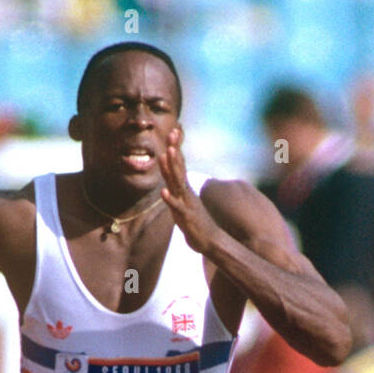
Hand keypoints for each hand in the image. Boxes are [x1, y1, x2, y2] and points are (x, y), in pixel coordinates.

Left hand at [158, 129, 220, 254]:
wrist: (210, 240)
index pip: (180, 165)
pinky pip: (177, 207)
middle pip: (179, 168)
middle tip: (172, 133)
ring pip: (178, 183)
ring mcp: (187, 203)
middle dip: (174, 151)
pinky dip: (170, 199)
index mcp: (185, 189)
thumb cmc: (195, 222)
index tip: (173, 131)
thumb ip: (177, 187)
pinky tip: (163, 192)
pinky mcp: (187, 217)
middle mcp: (186, 193)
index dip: (175, 149)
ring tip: (167, 153)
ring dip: (172, 168)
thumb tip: (171, 174)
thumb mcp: (184, 201)